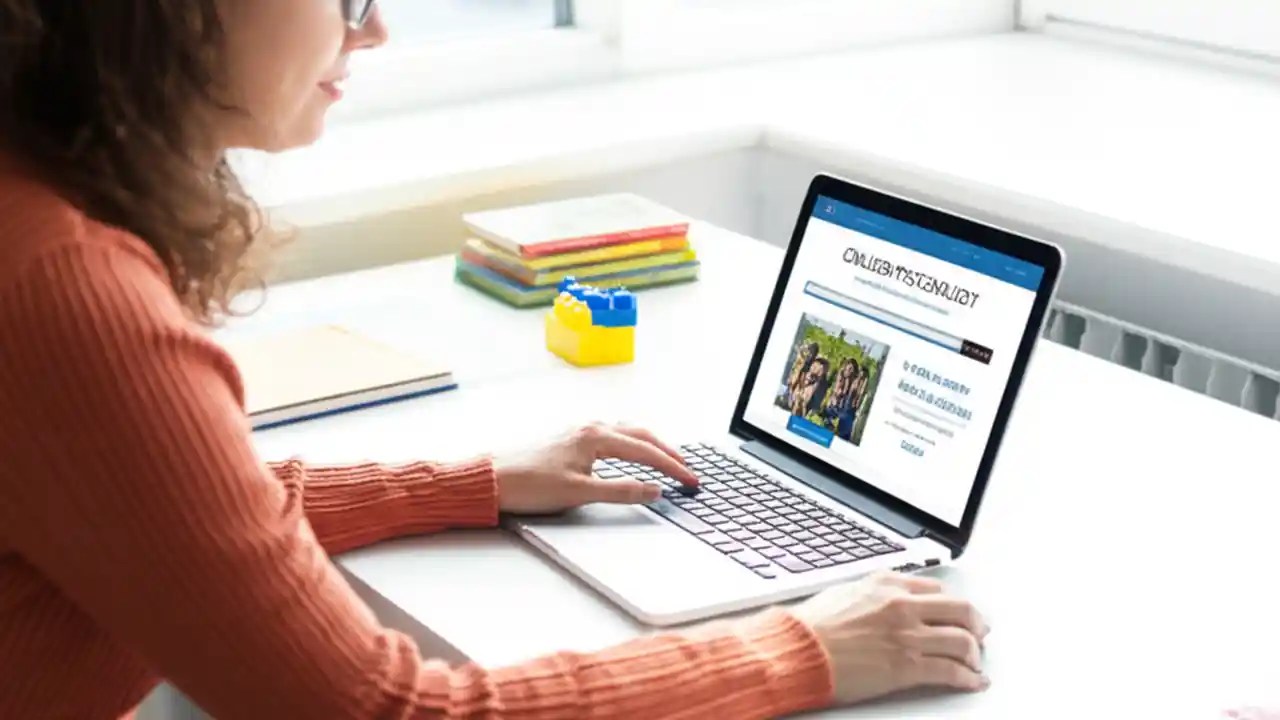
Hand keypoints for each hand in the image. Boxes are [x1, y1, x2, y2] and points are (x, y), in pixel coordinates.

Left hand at [493, 423, 698, 513]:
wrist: (491, 478)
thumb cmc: (529, 483)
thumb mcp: (580, 493)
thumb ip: (621, 491)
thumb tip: (654, 490)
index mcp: (596, 436)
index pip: (646, 451)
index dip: (672, 468)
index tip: (691, 481)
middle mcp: (590, 428)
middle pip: (642, 435)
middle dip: (668, 452)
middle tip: (688, 470)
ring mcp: (580, 431)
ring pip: (627, 432)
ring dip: (651, 445)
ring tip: (667, 459)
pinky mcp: (571, 440)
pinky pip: (613, 435)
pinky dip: (632, 443)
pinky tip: (631, 453)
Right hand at [791, 571, 989, 705]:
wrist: (797, 649)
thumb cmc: (810, 626)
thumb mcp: (844, 593)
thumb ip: (872, 594)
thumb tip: (884, 602)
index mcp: (886, 584)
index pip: (936, 589)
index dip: (952, 603)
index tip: (957, 612)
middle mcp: (902, 605)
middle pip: (960, 609)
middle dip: (976, 623)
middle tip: (980, 633)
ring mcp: (907, 635)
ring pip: (962, 640)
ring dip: (974, 654)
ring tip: (975, 662)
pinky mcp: (907, 666)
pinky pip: (951, 671)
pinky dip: (968, 678)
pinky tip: (972, 682)